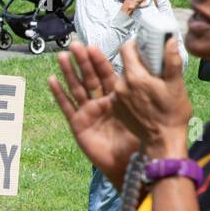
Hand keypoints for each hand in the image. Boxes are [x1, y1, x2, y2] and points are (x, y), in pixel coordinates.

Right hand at [49, 43, 136, 181]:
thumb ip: (145, 94)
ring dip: (69, 72)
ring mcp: (88, 113)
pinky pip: (67, 106)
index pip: (107, 75)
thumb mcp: (145, 113)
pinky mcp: (78, 125)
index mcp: (118, 98)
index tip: (93, 46)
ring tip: (62, 56)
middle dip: (82, 61)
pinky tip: (52, 80)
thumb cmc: (140, 141)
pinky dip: (59, 93)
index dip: (100, 61)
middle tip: (75, 44)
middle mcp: (101, 103)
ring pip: (77, 88)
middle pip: (89, 77)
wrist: (129, 166)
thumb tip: (157, 71)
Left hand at [112, 38, 192, 156]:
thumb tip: (170, 40)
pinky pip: (120, 92)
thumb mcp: (176, 86)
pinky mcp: (116, 109)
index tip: (146, 46)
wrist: (162, 142)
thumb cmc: (172, 114)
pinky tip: (142, 97)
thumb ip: (172, 61)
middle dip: (137, 62)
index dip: (136, 44)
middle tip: (152, 67)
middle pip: (125, 64)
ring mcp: (116, 98)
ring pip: (123, 79)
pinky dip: (129, 90)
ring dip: (133, 77)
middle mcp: (120, 86)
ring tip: (149, 85)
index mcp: (134, 77)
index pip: (126, 49)